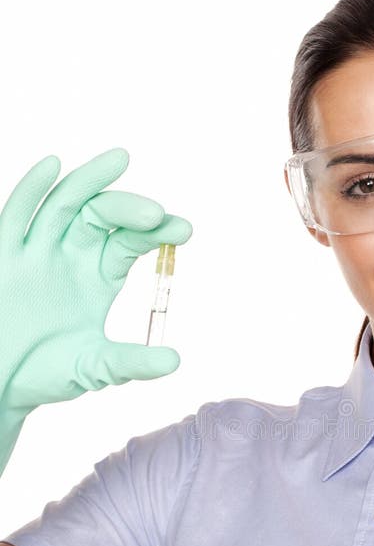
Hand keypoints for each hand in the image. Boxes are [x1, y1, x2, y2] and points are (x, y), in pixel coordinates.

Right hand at [0, 148, 191, 417]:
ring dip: (90, 181)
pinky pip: (16, 217)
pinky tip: (52, 166)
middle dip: (130, 209)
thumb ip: (130, 362)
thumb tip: (174, 361)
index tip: (183, 229)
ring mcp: (35, 253)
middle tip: (157, 214)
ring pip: (63, 206)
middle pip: (101, 216)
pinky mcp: (3, 256)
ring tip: (120, 160)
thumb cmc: (46, 375)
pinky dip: (32, 189)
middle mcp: (69, 256)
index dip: (154, 231)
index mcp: (97, 276)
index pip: (129, 241)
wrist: (0, 385)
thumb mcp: (94, 368)